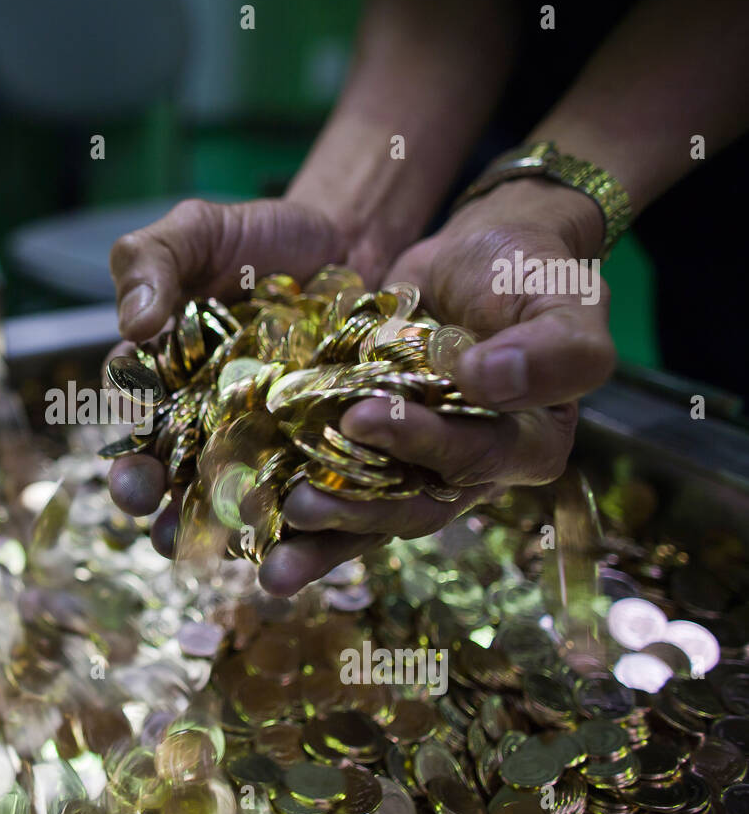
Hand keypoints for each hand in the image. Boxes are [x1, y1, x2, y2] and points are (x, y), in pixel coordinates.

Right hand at [104, 196, 394, 580]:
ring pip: (234, 495)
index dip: (129, 456)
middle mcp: (204, 419)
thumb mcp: (196, 231)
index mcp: (162, 378)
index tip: (133, 479)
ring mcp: (262, 438)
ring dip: (224, 531)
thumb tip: (134, 325)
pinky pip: (306, 489)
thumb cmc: (258, 236)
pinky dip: (300, 519)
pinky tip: (298, 544)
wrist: (348, 239)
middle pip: (176, 474)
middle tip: (163, 531)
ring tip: (225, 553)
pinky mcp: (320, 447)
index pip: (135, 423)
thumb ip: (150, 263)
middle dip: (167, 509)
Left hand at [275, 179, 616, 592]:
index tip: (363, 417)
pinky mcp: (366, 454)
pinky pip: (333, 490)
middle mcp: (470, 471)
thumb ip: (554, 347)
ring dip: (318, 539)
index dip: (420, 444)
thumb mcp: (564, 299)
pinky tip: (250, 531)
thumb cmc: (529, 274)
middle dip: (354, 508)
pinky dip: (293, 516)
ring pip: (368, 514)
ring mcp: (414, 467)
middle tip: (300, 503)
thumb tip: (484, 379)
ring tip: (269, 558)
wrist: (475, 256)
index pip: (474, 459)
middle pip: (413, 505)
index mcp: (527, 446)